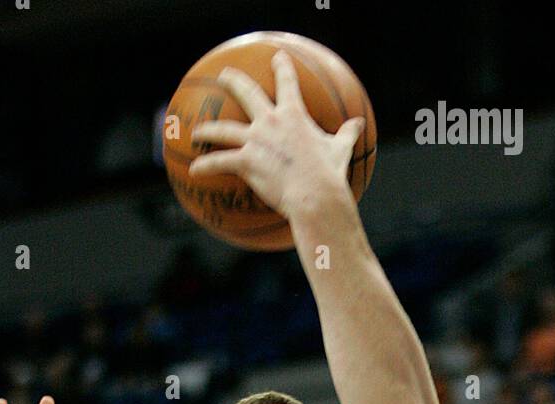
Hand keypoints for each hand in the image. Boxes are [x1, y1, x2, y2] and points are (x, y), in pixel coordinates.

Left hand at [190, 50, 364, 223]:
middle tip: (224, 76)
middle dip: (233, 81)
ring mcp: (255, 141)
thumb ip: (347, 134)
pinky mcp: (246, 161)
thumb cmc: (329, 174)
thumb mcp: (340, 150)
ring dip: (208, 130)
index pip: (287, 82)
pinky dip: (205, 166)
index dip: (281, 67)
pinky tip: (195, 170)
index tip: (276, 58)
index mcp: (293, 115)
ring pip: (223, 129)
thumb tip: (359, 125)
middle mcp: (270, 121)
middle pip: (246, 93)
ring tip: (197, 133)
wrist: (314, 195)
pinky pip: (219, 162)